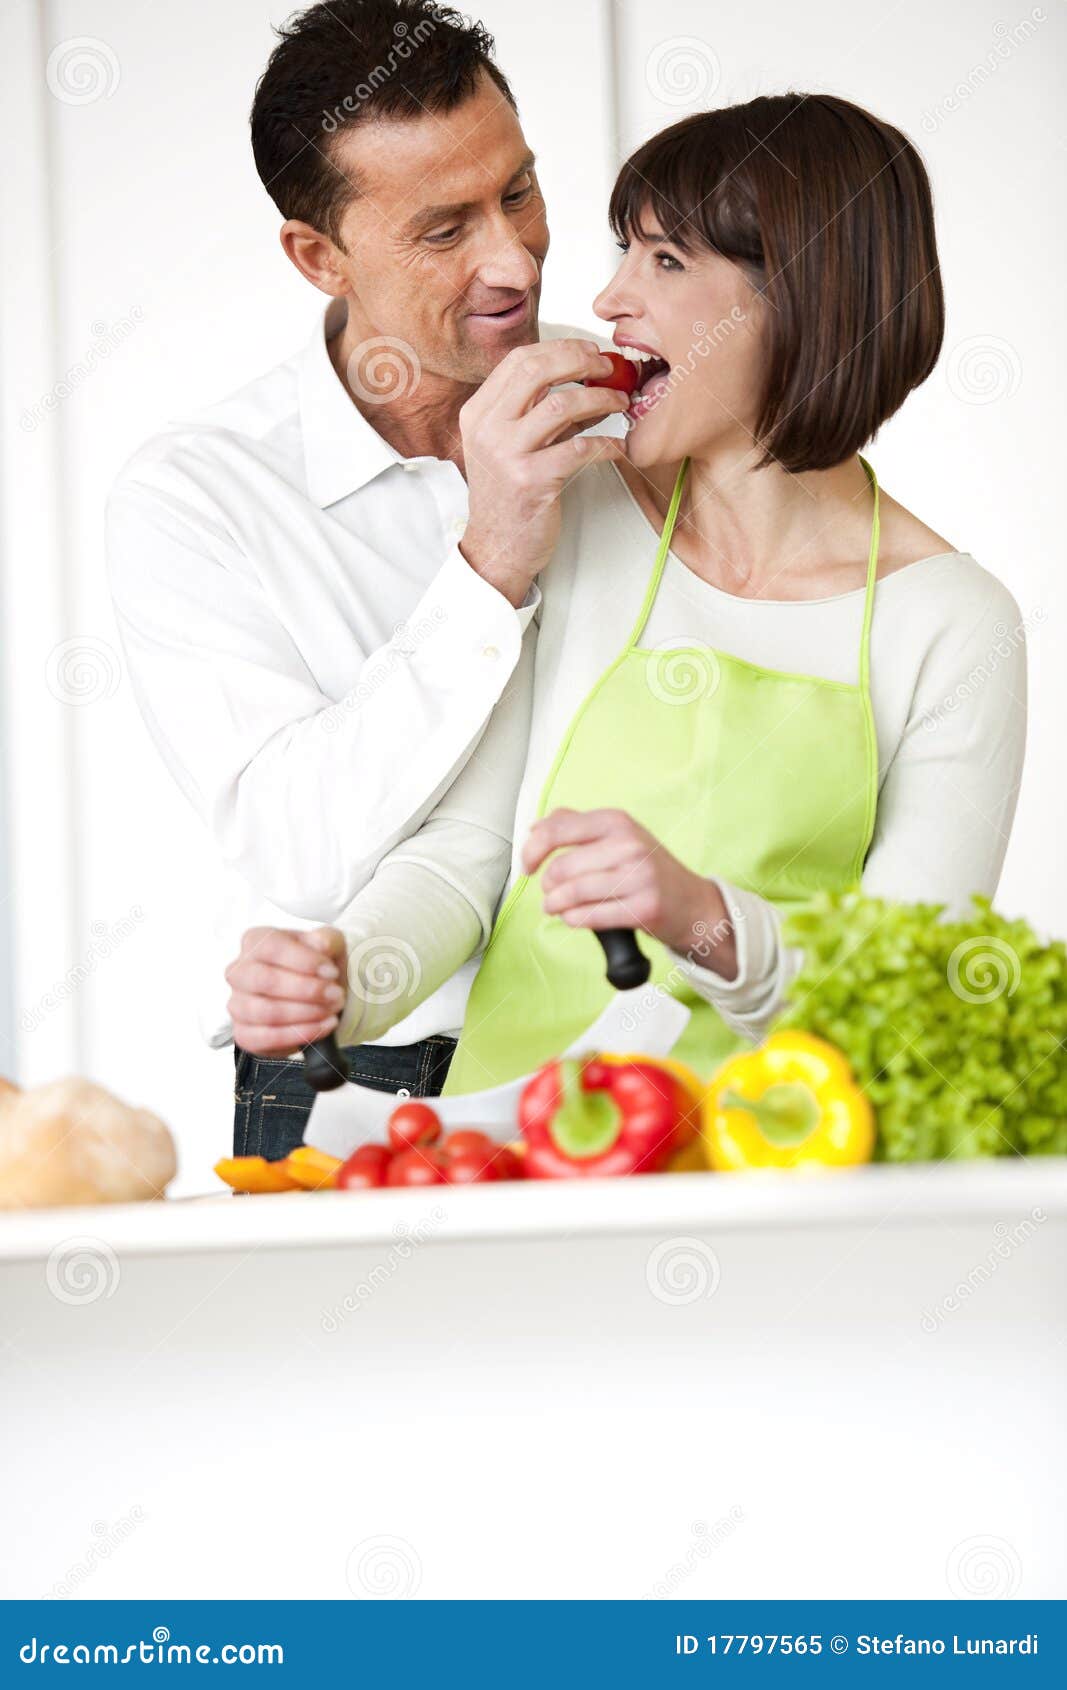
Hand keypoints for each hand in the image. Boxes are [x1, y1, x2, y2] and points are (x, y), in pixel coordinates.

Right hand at [226, 926, 347, 1053]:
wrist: (315, 997)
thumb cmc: (316, 966)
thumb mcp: (329, 945)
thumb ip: (328, 940)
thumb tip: (322, 945)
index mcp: (256, 941)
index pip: (273, 948)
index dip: (305, 961)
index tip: (332, 972)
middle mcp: (239, 971)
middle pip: (265, 981)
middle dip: (307, 990)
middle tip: (336, 994)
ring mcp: (237, 1004)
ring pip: (266, 1012)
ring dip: (306, 1013)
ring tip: (332, 1010)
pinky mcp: (243, 1034)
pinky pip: (266, 1038)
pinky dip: (300, 1034)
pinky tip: (323, 1027)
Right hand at [458, 339, 629, 604]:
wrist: (497, 547)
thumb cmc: (510, 495)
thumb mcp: (510, 446)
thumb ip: (537, 412)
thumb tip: (586, 378)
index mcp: (479, 412)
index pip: (520, 360)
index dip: (561, 348)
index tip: (590, 351)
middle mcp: (488, 428)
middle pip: (538, 369)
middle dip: (581, 361)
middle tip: (611, 368)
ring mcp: (507, 454)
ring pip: (562, 404)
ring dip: (601, 399)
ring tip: (622, 404)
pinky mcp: (531, 481)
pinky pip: (580, 448)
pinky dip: (607, 443)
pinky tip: (620, 446)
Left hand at [523, 807, 737, 980]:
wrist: (691, 903)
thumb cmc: (647, 870)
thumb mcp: (618, 836)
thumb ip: (577, 826)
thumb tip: (537, 825)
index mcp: (617, 821)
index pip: (557, 829)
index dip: (532, 850)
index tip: (527, 866)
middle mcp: (628, 844)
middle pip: (561, 867)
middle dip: (547, 886)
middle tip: (550, 893)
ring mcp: (639, 876)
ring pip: (572, 893)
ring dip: (554, 905)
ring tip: (555, 908)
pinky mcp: (643, 907)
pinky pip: (589, 916)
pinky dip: (572, 919)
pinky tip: (573, 918)